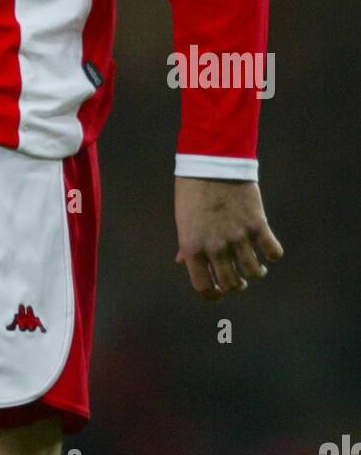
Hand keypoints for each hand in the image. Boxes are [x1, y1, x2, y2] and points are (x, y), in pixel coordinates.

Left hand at [174, 177, 282, 299]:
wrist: (211, 160)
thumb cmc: (192, 189)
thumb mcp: (183, 218)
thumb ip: (186, 243)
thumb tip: (181, 261)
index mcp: (193, 248)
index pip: (204, 287)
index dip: (214, 294)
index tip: (220, 292)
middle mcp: (215, 247)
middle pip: (232, 283)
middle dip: (237, 284)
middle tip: (240, 279)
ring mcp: (238, 237)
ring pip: (254, 271)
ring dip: (256, 271)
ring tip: (257, 267)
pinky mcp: (257, 224)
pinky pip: (272, 252)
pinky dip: (273, 254)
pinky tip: (268, 249)